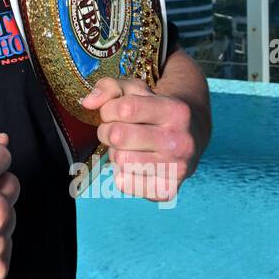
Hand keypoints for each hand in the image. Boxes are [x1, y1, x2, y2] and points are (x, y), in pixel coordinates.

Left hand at [79, 76, 198, 201]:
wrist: (189, 139)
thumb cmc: (154, 111)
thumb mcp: (136, 90)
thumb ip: (109, 87)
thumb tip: (88, 103)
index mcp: (175, 111)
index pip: (124, 109)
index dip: (108, 110)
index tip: (113, 112)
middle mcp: (180, 142)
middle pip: (118, 136)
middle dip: (108, 131)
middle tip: (116, 131)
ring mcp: (176, 169)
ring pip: (120, 160)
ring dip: (115, 153)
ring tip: (127, 147)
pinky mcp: (167, 191)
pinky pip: (124, 184)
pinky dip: (121, 174)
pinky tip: (133, 165)